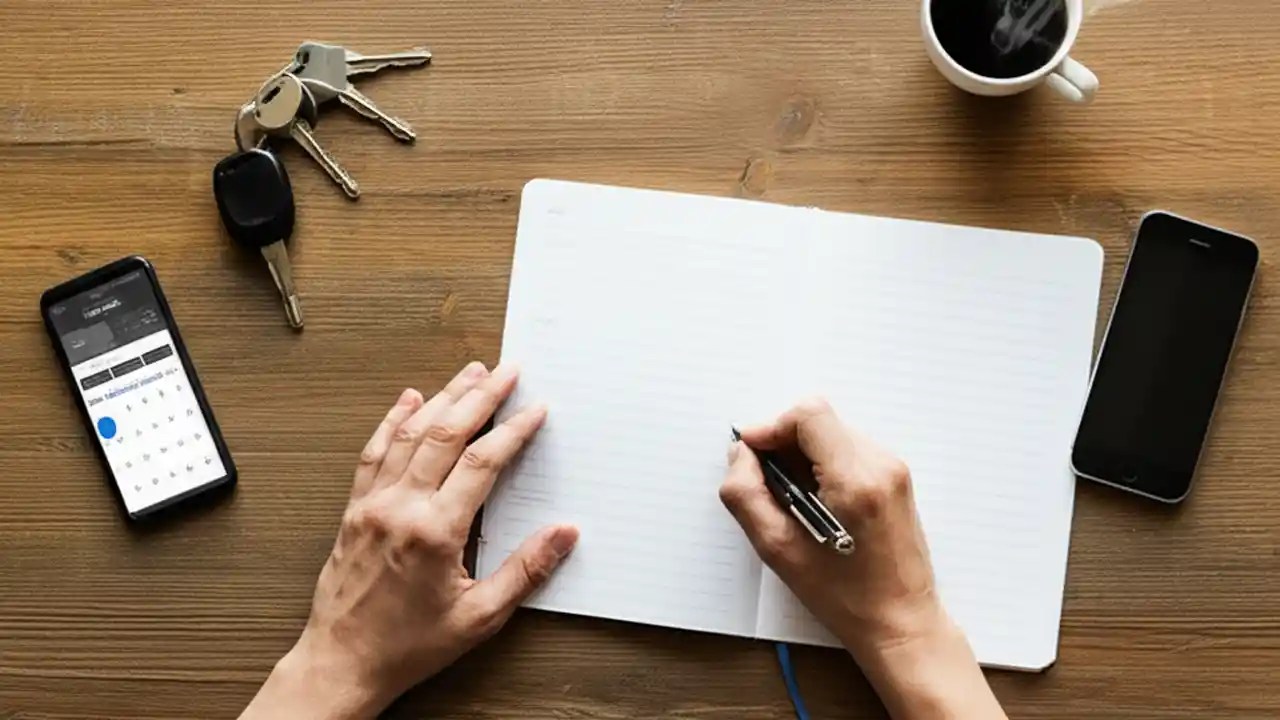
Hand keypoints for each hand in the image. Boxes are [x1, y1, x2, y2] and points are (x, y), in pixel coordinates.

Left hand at [242, 362, 577, 719]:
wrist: (342, 662)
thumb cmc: (408, 646)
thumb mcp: (480, 617)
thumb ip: (526, 571)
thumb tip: (564, 534)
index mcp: (435, 532)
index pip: (481, 463)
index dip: (513, 430)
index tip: (534, 410)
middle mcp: (400, 508)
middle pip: (446, 434)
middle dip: (480, 396)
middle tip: (506, 371)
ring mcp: (373, 505)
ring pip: (410, 434)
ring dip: (442, 397)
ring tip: (468, 373)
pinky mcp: (354, 510)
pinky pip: (374, 452)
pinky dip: (393, 420)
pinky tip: (407, 399)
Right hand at [721, 399, 1006, 718]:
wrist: (901, 622)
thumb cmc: (845, 597)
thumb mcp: (778, 549)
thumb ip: (746, 494)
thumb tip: (741, 454)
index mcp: (855, 481)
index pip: (809, 415)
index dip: (771, 428)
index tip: (753, 455)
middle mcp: (880, 466)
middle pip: (818, 421)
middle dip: (785, 445)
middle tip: (771, 487)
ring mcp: (893, 469)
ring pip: (831, 433)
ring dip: (803, 457)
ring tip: (797, 503)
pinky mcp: (896, 477)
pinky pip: (848, 450)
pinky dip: (823, 466)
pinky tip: (818, 504)